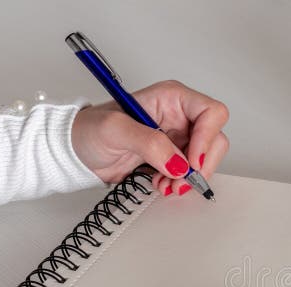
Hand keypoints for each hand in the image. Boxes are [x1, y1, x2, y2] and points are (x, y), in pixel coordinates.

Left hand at [71, 80, 229, 196]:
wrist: (75, 153)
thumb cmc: (88, 130)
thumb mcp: (115, 129)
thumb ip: (149, 143)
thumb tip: (179, 163)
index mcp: (171, 98)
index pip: (211, 113)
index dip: (207, 138)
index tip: (191, 161)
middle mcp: (179, 116)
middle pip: (215, 139)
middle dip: (200, 164)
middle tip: (181, 179)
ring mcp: (178, 138)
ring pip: (205, 159)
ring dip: (190, 178)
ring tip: (167, 185)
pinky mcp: (173, 158)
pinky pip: (191, 173)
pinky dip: (181, 183)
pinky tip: (162, 184)